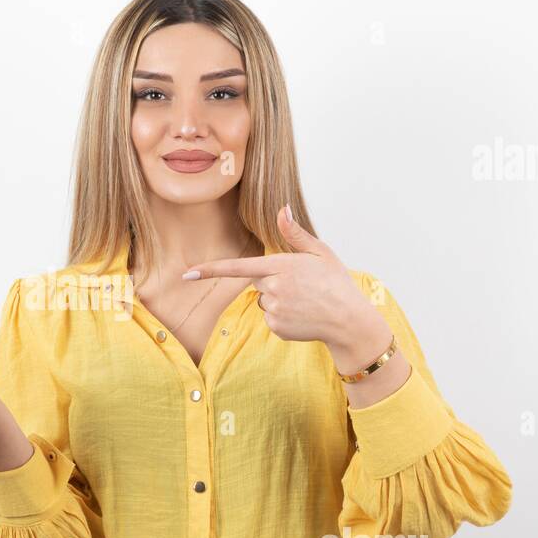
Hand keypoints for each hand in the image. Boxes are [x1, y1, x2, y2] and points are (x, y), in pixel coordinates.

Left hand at [182, 204, 382, 349]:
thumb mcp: (320, 253)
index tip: (188, 273)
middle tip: (302, 286)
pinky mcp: (275, 327)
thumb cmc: (336, 283)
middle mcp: (273, 289)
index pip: (238, 267)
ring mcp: (273, 310)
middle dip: (274, 281)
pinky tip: (303, 316)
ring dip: (279, 300)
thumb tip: (281, 209)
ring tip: (305, 301)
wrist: (349, 321)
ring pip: (264, 301)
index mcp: (280, 266)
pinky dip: (283, 317)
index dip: (211, 270)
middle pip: (257, 282)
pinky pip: (270, 318)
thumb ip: (295, 233)